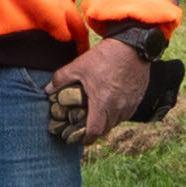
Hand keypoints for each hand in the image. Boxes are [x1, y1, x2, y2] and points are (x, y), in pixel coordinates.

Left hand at [48, 32, 151, 147]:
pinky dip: (115, 113)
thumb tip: (48, 90)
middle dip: (92, 131)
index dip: (83, 139)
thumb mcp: (78, 66)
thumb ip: (61, 79)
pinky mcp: (137, 100)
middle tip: (81, 126)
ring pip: (115, 123)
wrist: (133, 48)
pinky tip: (108, 103)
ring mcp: (129, 106)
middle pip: (104, 130)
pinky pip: (124, 114)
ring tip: (93, 114)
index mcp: (102, 105)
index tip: (75, 138)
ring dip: (104, 122)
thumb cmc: (105, 57)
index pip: (93, 132)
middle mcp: (118, 110)